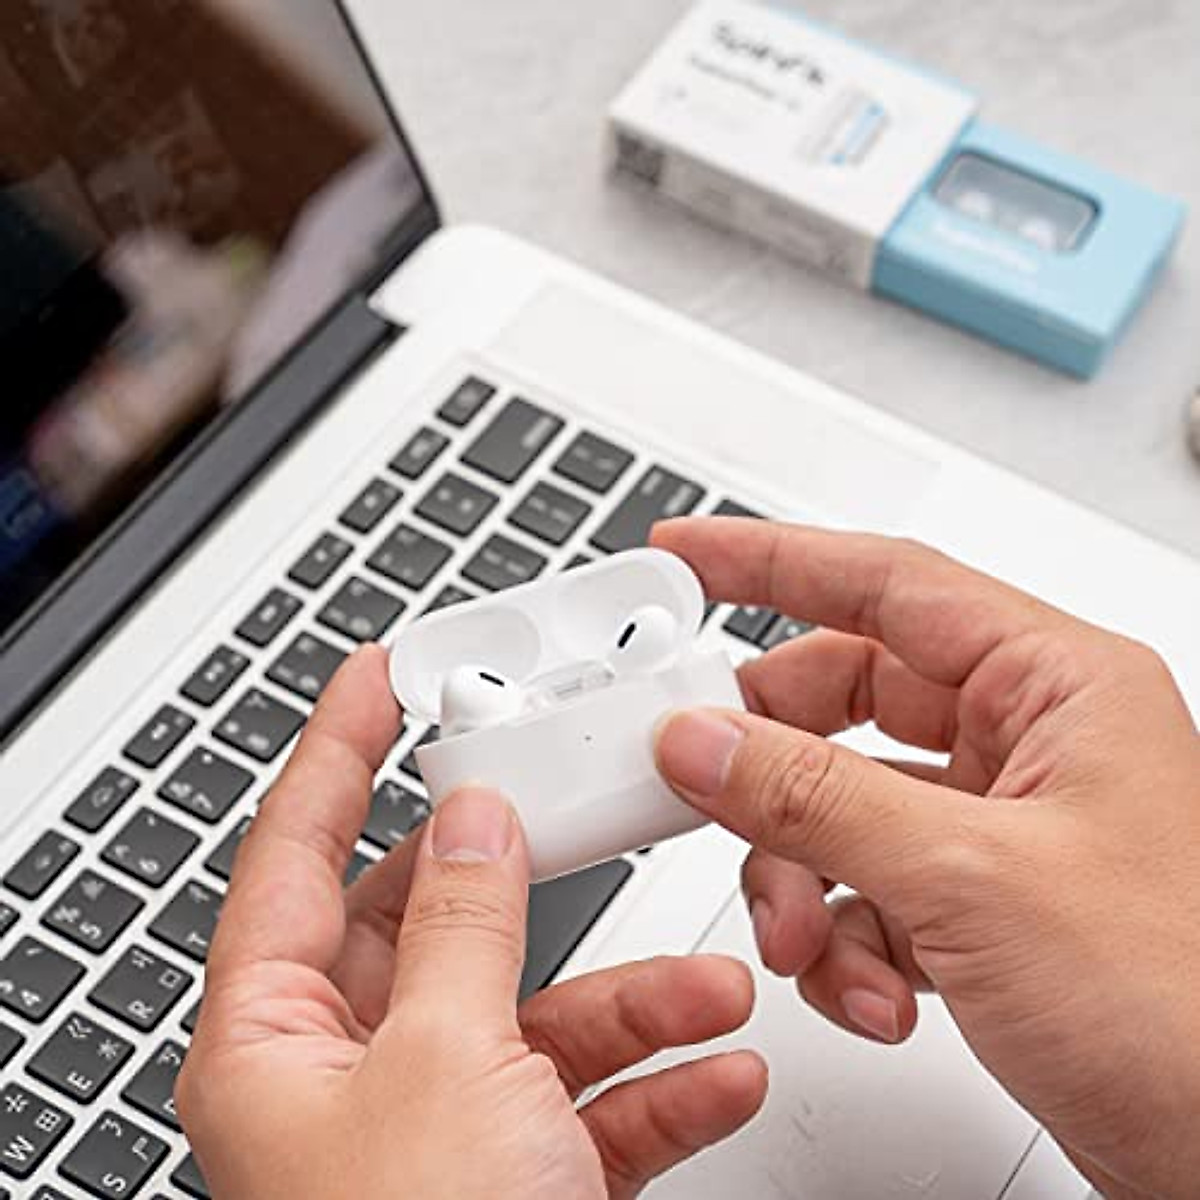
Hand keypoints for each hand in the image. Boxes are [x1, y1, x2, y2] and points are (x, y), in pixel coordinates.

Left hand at [178, 646, 765, 1199]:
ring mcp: (440, 1130)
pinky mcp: (516, 1182)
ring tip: (709, 993)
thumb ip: (459, 925)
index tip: (374, 680)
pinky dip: (656, 1085)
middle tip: (570, 804)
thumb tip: (469, 822)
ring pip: (536, 1017)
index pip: (297, 853)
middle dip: (530, 882)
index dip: (335, 751)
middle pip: (441, 927)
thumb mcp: (443, 1065)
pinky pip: (588, 1106)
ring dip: (631, 1000)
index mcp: (279, 1041)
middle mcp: (354, 1078)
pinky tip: (717, 1070)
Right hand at [652, 518, 1199, 1199]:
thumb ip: (816, 799)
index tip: (689, 555)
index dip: (771, 560)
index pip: (884, 584)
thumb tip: (704, 741)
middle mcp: (1025, 745)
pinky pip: (865, 890)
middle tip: (703, 783)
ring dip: (802, 882)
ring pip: (841, 809)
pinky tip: (873, 994)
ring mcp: (999, 828)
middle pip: (845, 706)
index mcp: (1053, 687)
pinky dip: (845, 943)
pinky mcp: (978, 905)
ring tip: (806, 946)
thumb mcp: (971, 882)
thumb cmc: (1192, 1011)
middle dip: (772, 770)